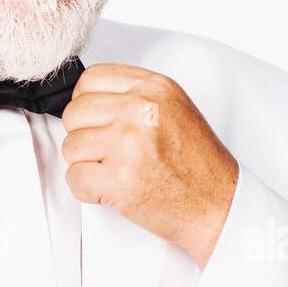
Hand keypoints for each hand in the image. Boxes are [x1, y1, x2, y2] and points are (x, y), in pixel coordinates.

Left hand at [60, 63, 239, 268]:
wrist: (217, 206)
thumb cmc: (198, 164)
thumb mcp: (174, 108)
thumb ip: (134, 95)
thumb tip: (87, 97)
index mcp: (153, 88)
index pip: (90, 80)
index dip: (86, 103)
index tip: (97, 121)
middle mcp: (139, 110)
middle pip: (74, 113)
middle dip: (84, 135)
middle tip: (107, 153)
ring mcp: (127, 144)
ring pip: (70, 146)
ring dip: (85, 164)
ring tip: (114, 172)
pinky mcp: (118, 180)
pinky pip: (73, 177)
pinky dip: (86, 190)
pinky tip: (109, 190)